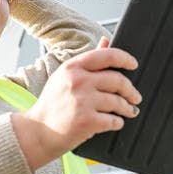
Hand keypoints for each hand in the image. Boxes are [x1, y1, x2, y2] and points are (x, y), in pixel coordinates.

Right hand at [11, 36, 141, 169]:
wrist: (38, 132)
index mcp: (72, 67)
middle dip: (130, 90)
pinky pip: (113, 120)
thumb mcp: (65, 76)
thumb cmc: (52, 104)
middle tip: (135, 96)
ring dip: (127, 108)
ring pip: (118, 102)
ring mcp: (83, 101)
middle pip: (117, 80)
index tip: (133, 64)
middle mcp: (78, 81)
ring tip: (129, 111)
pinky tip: (116, 122)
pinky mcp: (87, 121)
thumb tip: (106, 41)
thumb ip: (88, 60)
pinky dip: (118, 122)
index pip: (107, 55)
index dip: (125, 59)